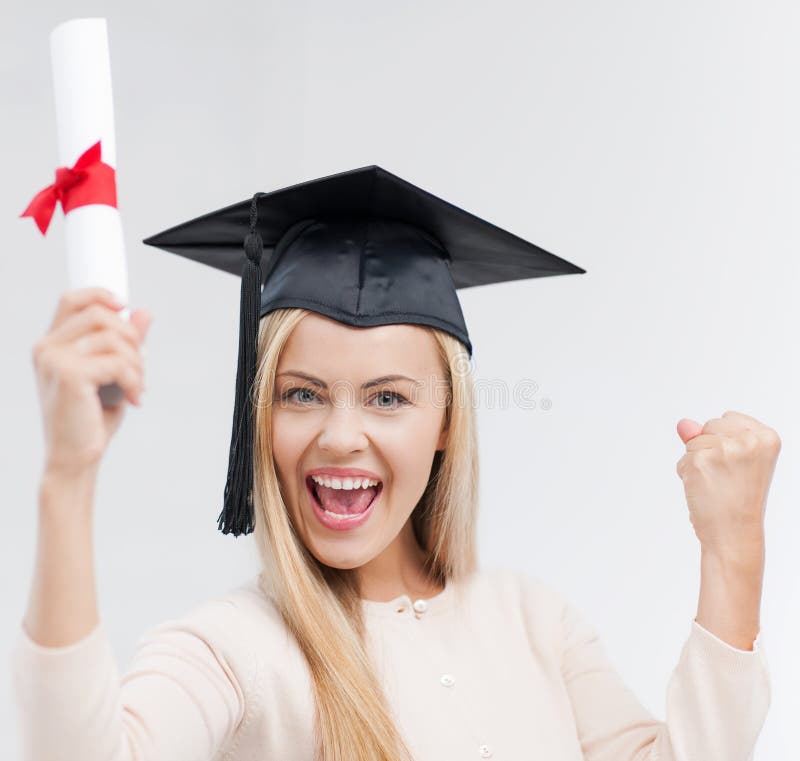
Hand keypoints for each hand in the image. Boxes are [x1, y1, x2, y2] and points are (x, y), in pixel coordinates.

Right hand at [33, 287, 151, 477]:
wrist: (74, 458)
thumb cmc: (89, 420)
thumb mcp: (110, 374)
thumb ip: (123, 344)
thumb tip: (143, 312)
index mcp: (51, 345)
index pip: (73, 299)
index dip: (102, 296)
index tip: (126, 310)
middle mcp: (47, 348)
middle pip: (100, 314)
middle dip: (131, 338)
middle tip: (139, 368)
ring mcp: (55, 360)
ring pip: (114, 338)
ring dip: (137, 362)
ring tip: (137, 386)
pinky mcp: (71, 374)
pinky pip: (119, 362)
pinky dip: (135, 380)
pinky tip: (133, 398)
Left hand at [675, 410, 779, 555]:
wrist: (735, 533)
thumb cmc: (738, 499)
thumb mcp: (735, 460)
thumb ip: (709, 435)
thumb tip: (683, 424)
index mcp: (766, 437)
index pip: (728, 418)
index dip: (725, 441)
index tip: (738, 464)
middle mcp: (749, 441)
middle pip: (709, 425)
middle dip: (710, 448)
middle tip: (726, 476)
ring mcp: (724, 450)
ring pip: (693, 442)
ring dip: (696, 461)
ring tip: (716, 483)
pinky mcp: (701, 461)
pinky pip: (682, 460)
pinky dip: (686, 474)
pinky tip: (704, 489)